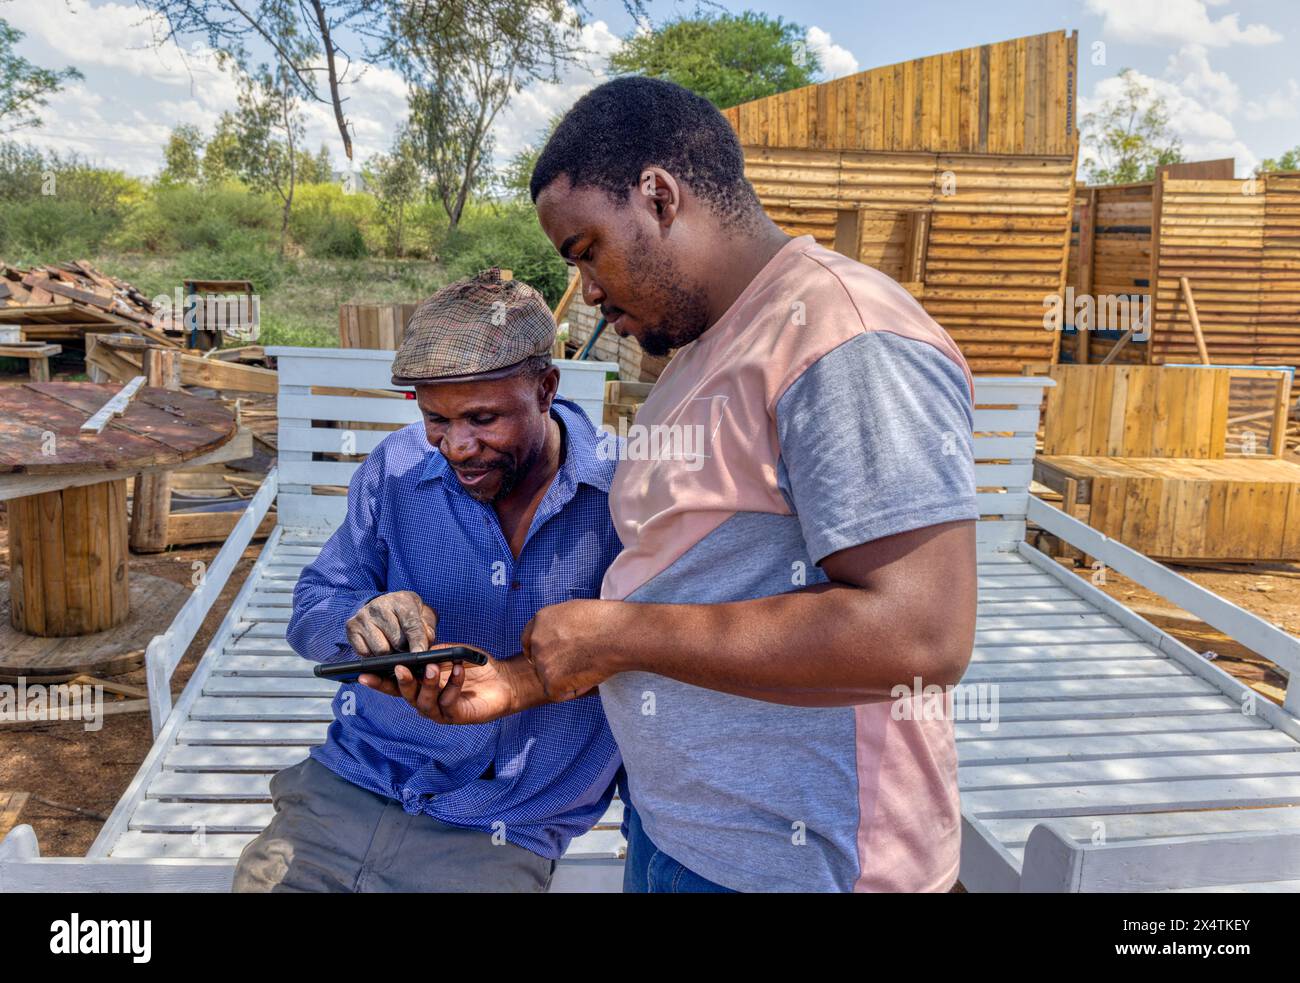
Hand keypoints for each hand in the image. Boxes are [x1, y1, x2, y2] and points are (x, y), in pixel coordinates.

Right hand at [346, 591, 437, 656]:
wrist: (380, 605)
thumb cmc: (405, 613)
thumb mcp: (422, 614)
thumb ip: (428, 627)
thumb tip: (425, 642)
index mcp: (402, 600)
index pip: (411, 625)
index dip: (417, 642)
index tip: (419, 654)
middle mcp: (380, 606)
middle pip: (396, 641)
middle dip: (404, 649)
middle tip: (405, 647)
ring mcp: (363, 616)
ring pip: (380, 650)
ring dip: (388, 653)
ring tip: (391, 646)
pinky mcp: (351, 627)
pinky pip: (364, 653)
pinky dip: (372, 655)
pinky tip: (377, 645)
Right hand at [358, 645, 542, 724]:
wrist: (503, 679)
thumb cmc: (473, 666)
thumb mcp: (448, 653)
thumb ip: (429, 653)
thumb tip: (412, 652)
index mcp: (420, 686)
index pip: (394, 686)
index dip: (378, 682)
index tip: (363, 674)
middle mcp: (426, 701)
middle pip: (406, 696)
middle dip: (402, 682)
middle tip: (401, 669)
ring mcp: (440, 711)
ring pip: (425, 702)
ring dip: (427, 684)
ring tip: (432, 668)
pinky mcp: (457, 716)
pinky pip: (449, 702)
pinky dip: (453, 684)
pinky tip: (458, 670)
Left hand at [520, 599, 624, 702]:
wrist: (618, 635)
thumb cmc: (607, 620)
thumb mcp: (575, 611)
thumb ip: (560, 624)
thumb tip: (563, 634)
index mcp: (540, 620)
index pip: (528, 640)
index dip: (541, 651)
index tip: (552, 657)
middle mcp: (536, 640)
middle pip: (539, 662)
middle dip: (556, 666)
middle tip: (580, 663)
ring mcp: (542, 662)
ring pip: (551, 680)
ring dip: (568, 679)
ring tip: (591, 665)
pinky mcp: (551, 682)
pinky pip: (560, 694)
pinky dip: (575, 690)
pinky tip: (590, 676)